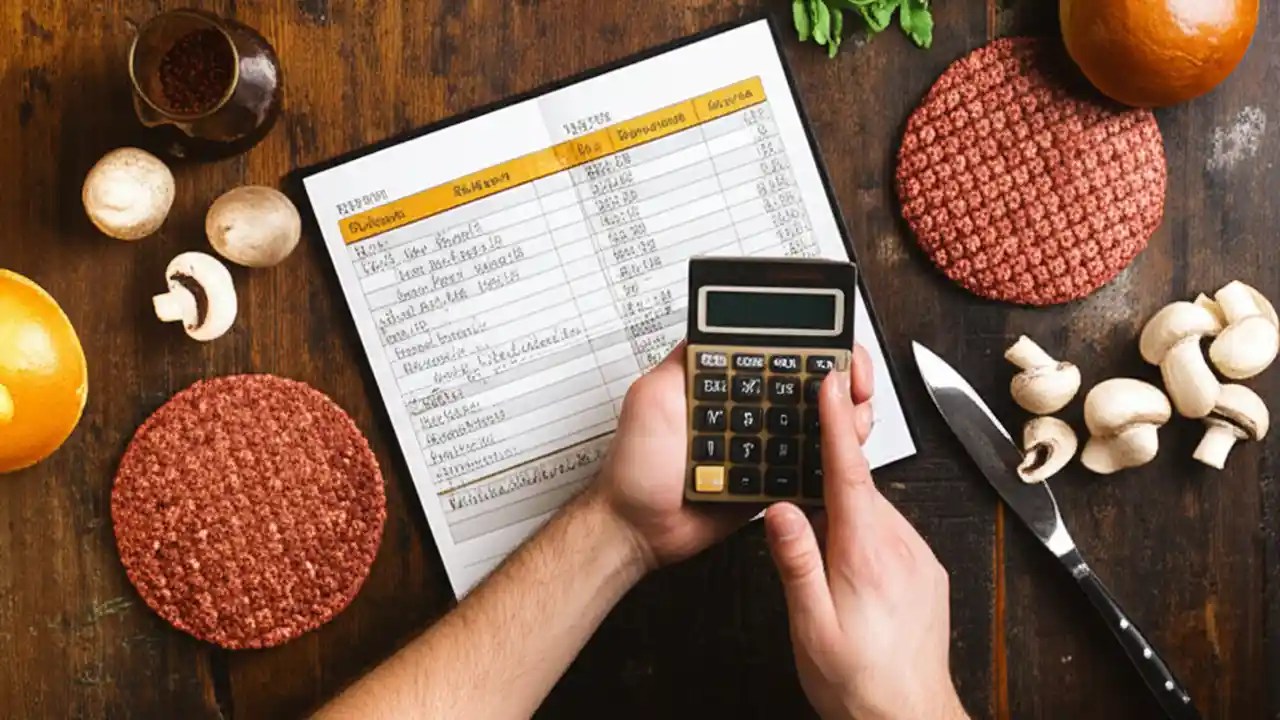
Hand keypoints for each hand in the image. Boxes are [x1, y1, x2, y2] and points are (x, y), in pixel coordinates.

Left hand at [592, 342, 876, 572]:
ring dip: (844, 422)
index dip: (814, 347)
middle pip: (810, 387)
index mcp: (724, 382)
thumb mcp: (652, 397)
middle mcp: (746, 410)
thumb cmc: (634, 466)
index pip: (779, 352)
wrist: (637, 529)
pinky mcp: (769, 482)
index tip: (836, 352)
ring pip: (818, 427)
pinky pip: (807, 470)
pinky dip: (830, 463)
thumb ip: (686, 360)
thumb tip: (714, 323)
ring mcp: (761, 446)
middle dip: (844, 384)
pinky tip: (842, 457)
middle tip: (857, 392)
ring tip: (855, 424)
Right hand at [764, 368, 966, 719]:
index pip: (849, 473)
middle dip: (829, 480)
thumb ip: (796, 563)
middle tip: (799, 495)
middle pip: (859, 490)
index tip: (830, 383)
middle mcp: (901, 547)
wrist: (910, 718)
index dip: (835, 424)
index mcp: (867, 554)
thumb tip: (780, 511)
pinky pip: (889, 535)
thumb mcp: (812, 627)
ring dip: (846, 516)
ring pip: (873, 514)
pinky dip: (864, 534)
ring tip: (821, 563)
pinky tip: (848, 570)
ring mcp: (919, 558)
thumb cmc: (859, 682)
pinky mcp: (926, 572)